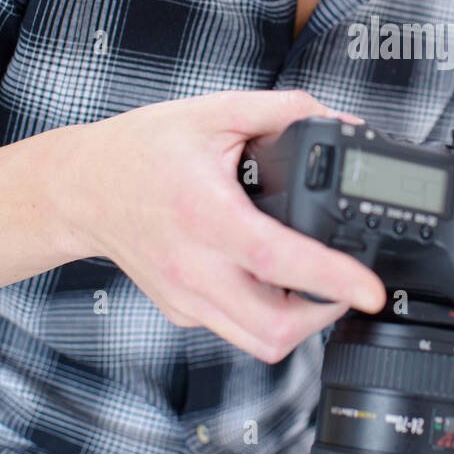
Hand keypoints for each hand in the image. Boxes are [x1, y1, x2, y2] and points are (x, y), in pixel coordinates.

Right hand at [64, 89, 385, 362]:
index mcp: (205, 216)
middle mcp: (194, 268)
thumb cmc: (141, 151)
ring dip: (301, 323)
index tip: (371, 290)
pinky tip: (275, 281)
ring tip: (317, 285)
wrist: (82, 187)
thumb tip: (342, 119)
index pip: (278, 261)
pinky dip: (268, 316)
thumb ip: (282, 111)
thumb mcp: (212, 113)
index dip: (332, 279)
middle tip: (347, 284)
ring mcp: (186, 298)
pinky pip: (237, 331)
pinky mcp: (182, 311)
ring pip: (259, 342)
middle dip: (327, 314)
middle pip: (274, 328)